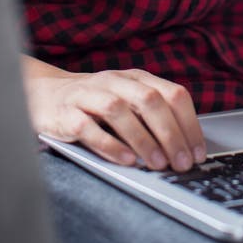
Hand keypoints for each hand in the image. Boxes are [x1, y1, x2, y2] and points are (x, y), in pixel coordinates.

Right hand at [23, 57, 206, 170]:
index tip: (197, 152)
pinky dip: (109, 145)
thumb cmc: (96, 104)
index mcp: (136, 78)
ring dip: (143, 139)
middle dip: (170, 134)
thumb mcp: (128, 101)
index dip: (189, 124)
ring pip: (119, 110)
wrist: (46, 95)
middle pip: (150, 100)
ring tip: (157, 164)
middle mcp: (115, 81)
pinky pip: (88, 127)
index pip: (172, 94)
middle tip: (181, 162)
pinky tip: (125, 160)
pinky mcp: (67, 113)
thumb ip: (152, 116)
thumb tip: (185, 147)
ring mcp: (89, 94)